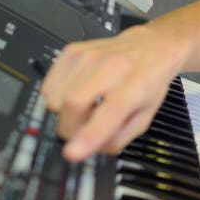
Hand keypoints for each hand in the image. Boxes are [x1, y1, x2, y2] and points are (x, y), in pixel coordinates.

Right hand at [40, 25, 186, 161]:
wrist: (150, 46)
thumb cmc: (149, 82)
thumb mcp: (145, 116)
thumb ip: (118, 138)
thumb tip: (87, 149)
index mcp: (136, 86)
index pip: (110, 112)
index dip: (89, 135)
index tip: (72, 153)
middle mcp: (112, 66)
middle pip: (72, 104)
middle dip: (71, 128)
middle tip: (83, 128)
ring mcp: (89, 56)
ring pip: (56, 98)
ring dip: (66, 113)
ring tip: (86, 106)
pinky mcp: (72, 50)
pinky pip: (48, 87)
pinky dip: (58, 97)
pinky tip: (78, 92)